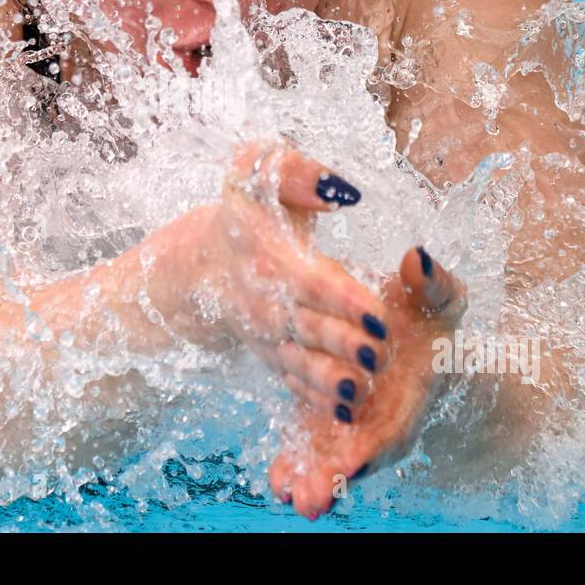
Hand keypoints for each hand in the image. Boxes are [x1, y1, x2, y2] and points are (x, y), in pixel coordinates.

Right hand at [181, 141, 391, 421]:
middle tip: (380, 357)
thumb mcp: (256, 173)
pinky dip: (313, 398)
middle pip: (310, 328)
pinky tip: (342, 411)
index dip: (345, 300)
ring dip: (327, 381)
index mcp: (273, 258)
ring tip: (357, 394)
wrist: (204, 262)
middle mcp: (268, 303)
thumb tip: (342, 191)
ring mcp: (268, 336)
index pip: (314, 282)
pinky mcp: (272, 356)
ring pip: (300, 362)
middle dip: (343, 344)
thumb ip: (297, 173)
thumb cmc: (246, 211)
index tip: (380, 315)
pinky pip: (291, 381)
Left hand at [267, 244, 468, 519]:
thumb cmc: (424, 307)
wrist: (402, 318)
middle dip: (335, 477)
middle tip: (309, 500)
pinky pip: (313, 446)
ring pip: (333, 457)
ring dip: (312, 479)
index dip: (373, 445)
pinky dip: (297, 464)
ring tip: (286, 495)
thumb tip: (418, 259)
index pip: (394, 426)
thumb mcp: (434, 291)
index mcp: (411, 390)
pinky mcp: (329, 416)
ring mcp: (354, 420)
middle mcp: (382, 414)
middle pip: (360, 454)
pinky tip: (276, 481)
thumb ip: (431, 280)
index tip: (349, 464)